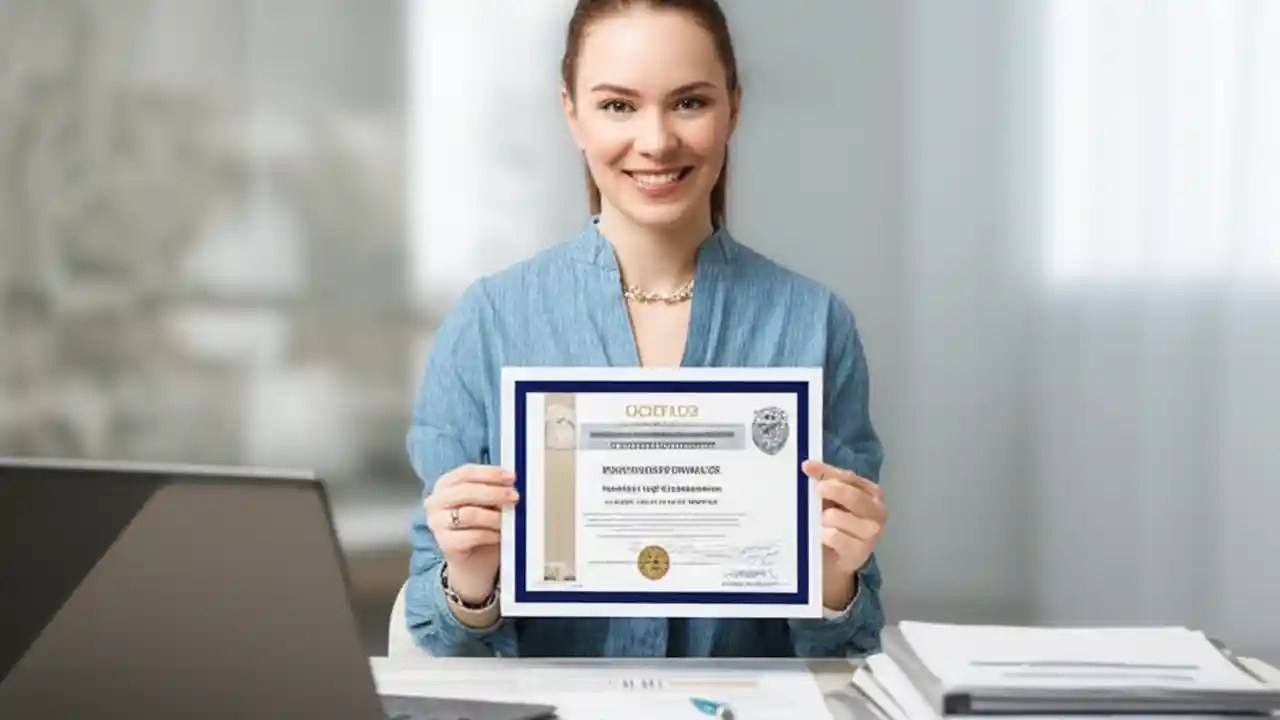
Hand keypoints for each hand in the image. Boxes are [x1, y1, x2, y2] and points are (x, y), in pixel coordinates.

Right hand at [423, 463, 518, 603]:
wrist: (474, 562)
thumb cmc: (481, 527)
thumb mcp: (487, 504)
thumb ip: (494, 490)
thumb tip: (511, 484)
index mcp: (445, 485)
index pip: (466, 472)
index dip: (490, 473)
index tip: (510, 477)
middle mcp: (436, 502)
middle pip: (465, 491)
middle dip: (494, 493)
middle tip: (514, 497)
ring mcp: (437, 523)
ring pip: (469, 514)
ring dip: (494, 516)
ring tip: (509, 519)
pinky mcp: (445, 544)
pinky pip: (472, 536)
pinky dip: (491, 535)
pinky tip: (501, 535)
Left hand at [803, 459, 886, 608]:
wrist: (834, 560)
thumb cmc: (833, 524)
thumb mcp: (831, 499)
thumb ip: (824, 481)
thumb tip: (808, 466)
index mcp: (871, 493)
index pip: (848, 477)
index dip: (827, 472)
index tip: (806, 467)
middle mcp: (877, 511)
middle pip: (851, 495)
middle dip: (830, 491)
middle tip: (817, 493)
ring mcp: (871, 533)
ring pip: (838, 516)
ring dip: (825, 518)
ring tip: (819, 522)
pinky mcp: (860, 552)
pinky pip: (835, 536)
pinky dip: (824, 535)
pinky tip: (822, 536)